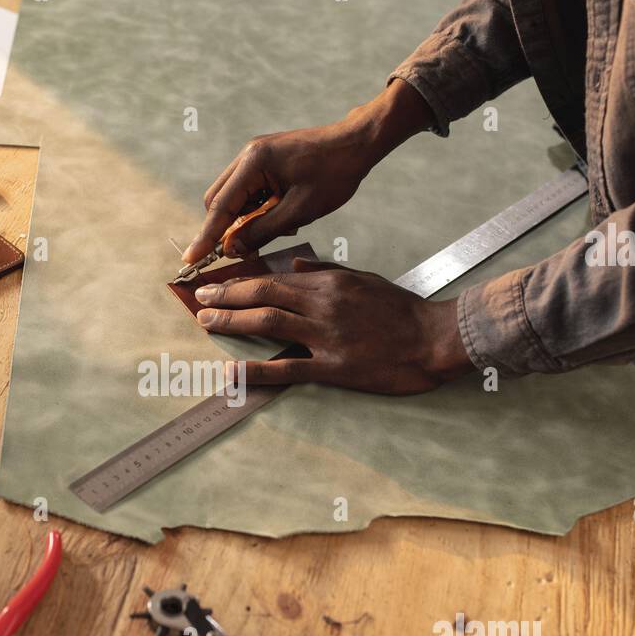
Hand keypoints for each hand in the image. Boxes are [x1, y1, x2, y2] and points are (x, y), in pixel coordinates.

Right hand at [182, 79, 433, 264]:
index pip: (220, 207)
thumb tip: (231, 248)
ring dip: (248, 219)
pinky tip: (285, 215)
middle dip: (227, 228)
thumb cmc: (334, 174)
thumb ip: (262, 231)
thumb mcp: (299, 210)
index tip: (190, 259)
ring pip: (235, 198)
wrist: (358, 144)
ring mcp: (256, 157)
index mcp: (254, 162)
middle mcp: (248, 156)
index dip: (206, 237)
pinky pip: (250, 192)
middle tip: (246, 250)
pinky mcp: (266, 162)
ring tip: (283, 225)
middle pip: (219, 201)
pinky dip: (260, 209)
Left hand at [194, 260, 474, 393]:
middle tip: (199, 300)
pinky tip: (233, 372)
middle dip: (226, 298)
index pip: (273, 278)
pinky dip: (257, 370)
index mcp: (328, 282)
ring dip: (232, 323)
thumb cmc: (402, 310)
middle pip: (263, 296)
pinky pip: (288, 368)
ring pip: (268, 324)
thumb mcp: (364, 278)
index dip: (239, 282)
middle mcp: (322, 305)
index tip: (216, 285)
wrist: (435, 338)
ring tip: (206, 323)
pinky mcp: (334, 366)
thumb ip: (327, 270)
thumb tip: (296, 262)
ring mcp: (326, 336)